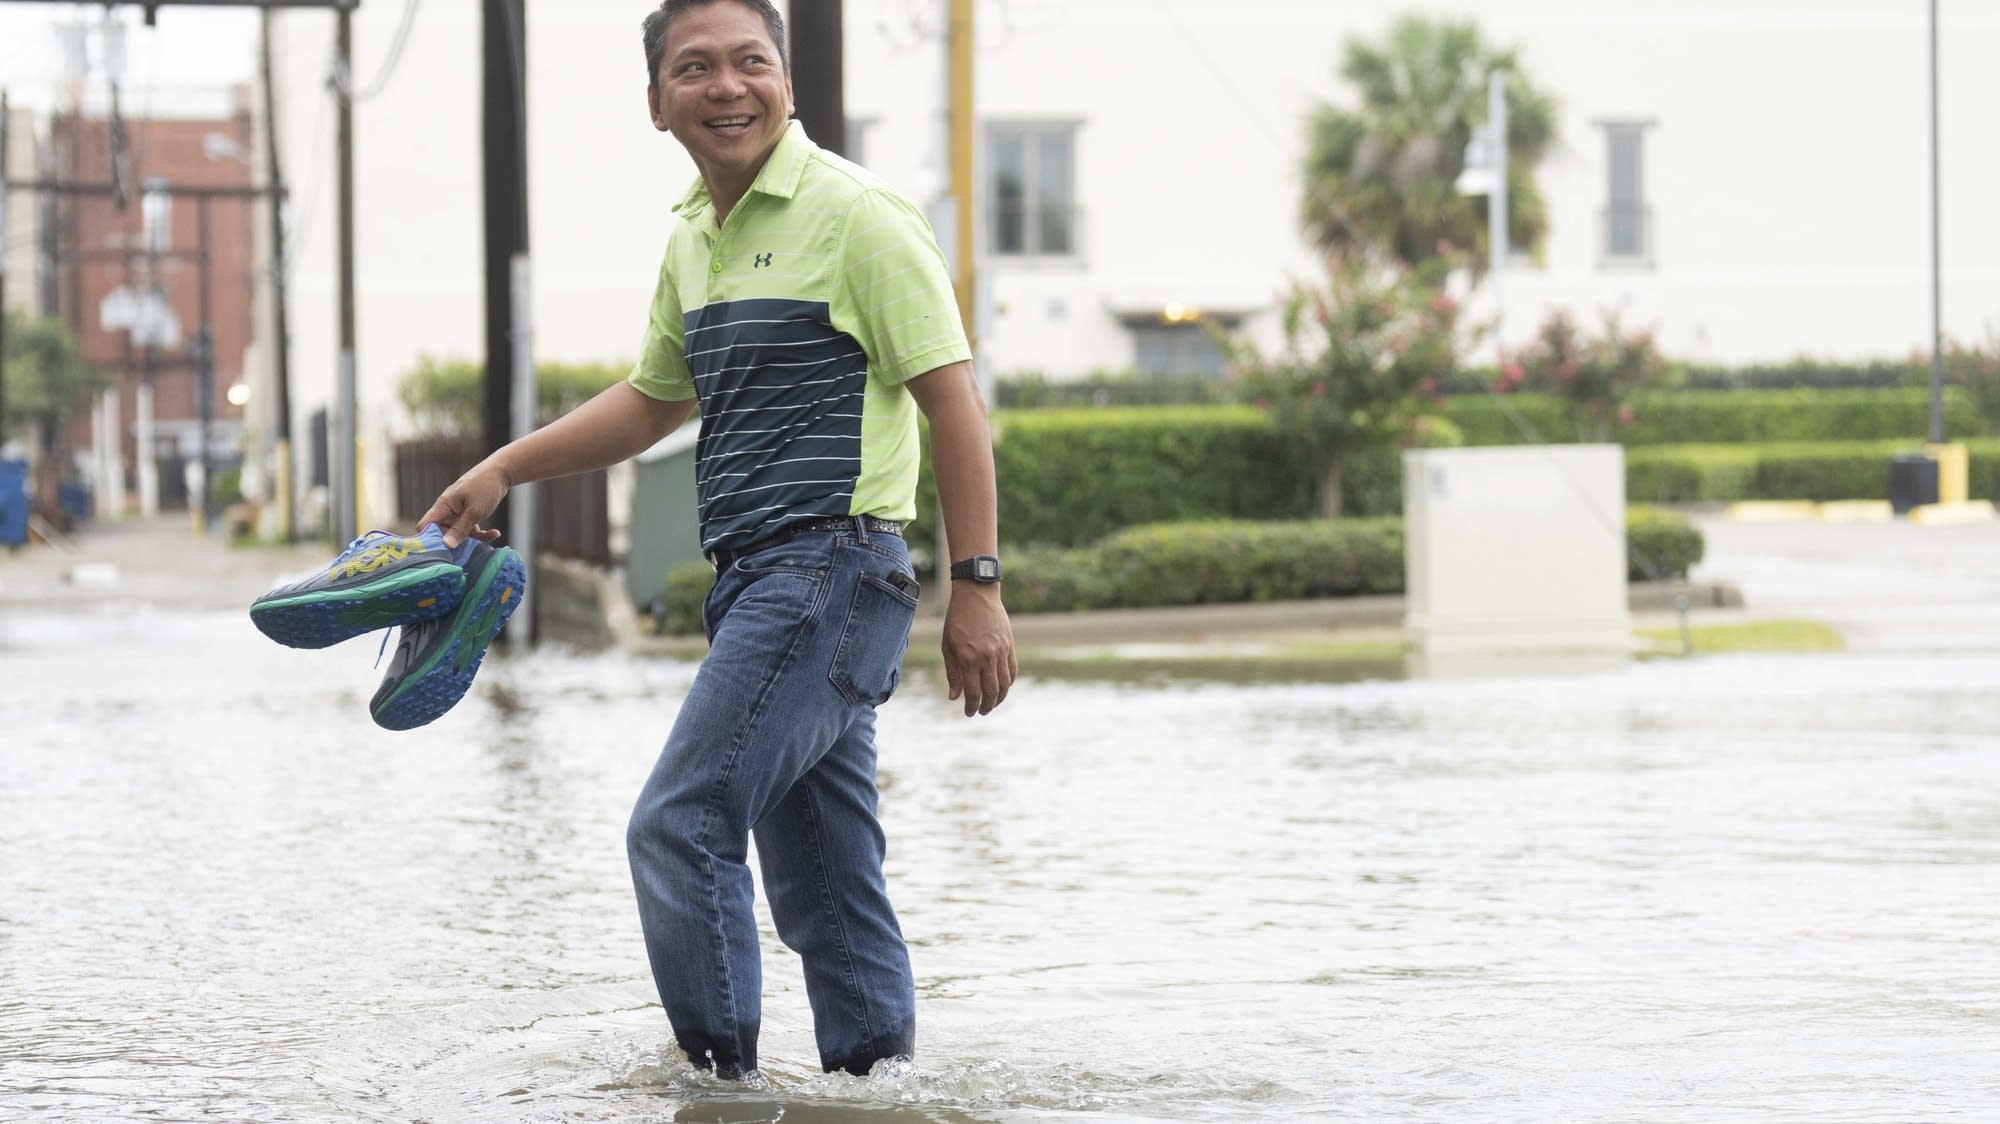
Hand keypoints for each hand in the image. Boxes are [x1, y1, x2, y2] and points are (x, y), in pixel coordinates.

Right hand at [418, 463, 509, 548]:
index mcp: (443, 506)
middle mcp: (447, 510)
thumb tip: (446, 545)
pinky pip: (470, 529)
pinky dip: (481, 533)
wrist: (501, 472)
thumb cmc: (485, 487)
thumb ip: (461, 529)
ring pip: (459, 533)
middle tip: (471, 550)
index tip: (443, 551)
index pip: (425, 526)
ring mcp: (458, 512)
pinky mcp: (468, 514)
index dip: (429, 539)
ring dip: (474, 539)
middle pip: (443, 533)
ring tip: (490, 537)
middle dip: (457, 543)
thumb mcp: (475, 511)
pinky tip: (495, 533)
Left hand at [940, 584, 1015, 716]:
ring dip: (999, 698)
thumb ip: (952, 673)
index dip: (971, 707)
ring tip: (992, 704)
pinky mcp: (1010, 646)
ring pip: (1004, 685)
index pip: (973, 692)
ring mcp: (1000, 652)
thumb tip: (954, 698)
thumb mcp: (948, 646)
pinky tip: (1001, 687)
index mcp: (968, 658)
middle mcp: (986, 657)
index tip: (969, 713)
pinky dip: (1008, 683)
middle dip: (986, 707)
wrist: (977, 595)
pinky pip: (1012, 671)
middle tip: (981, 712)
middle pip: (991, 692)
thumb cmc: (957, 620)